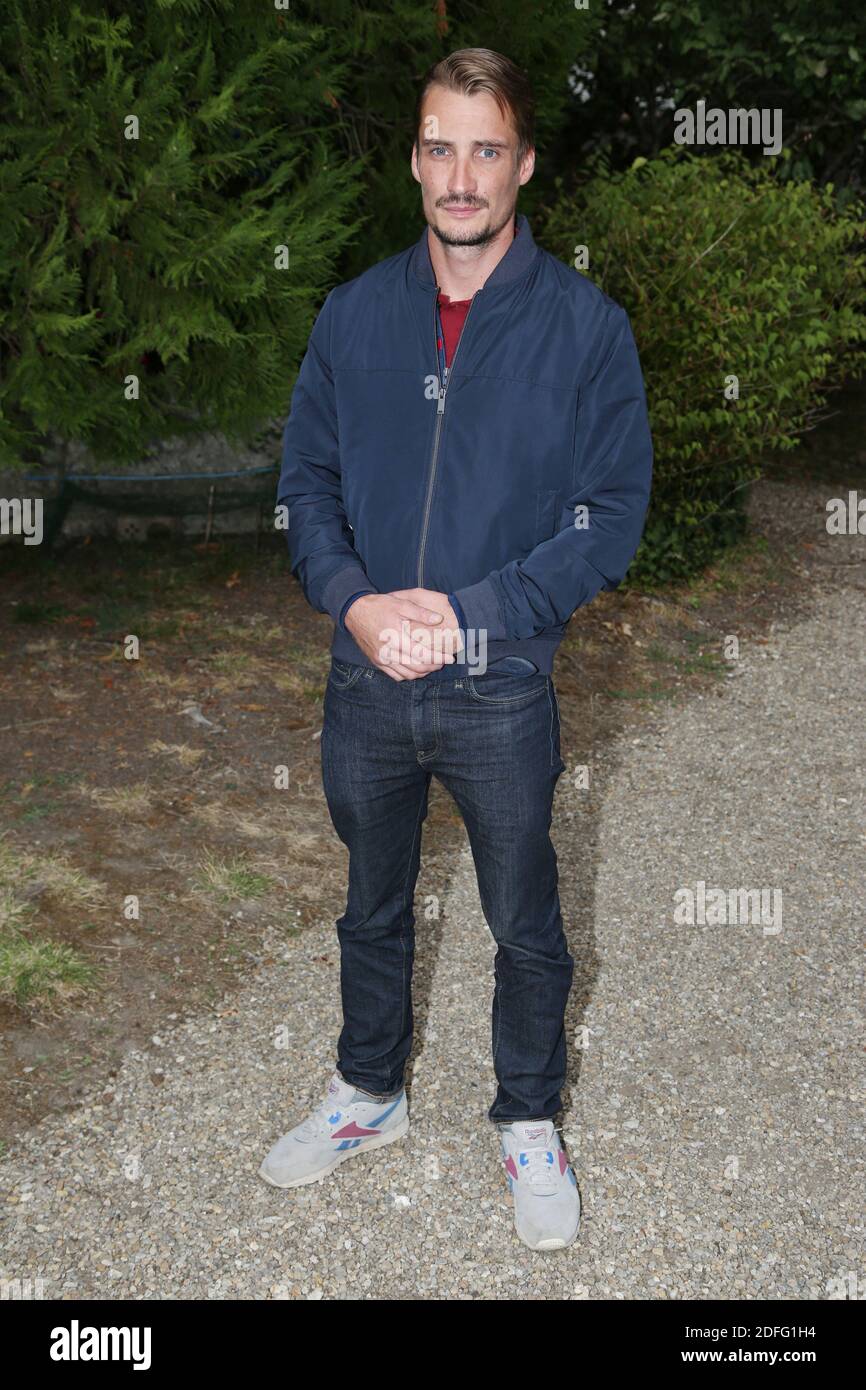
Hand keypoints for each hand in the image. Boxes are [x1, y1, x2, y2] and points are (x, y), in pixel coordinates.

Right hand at [344, 592, 459, 680]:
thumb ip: (421, 613)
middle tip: (443, 663)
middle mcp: (388, 652)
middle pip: (416, 668)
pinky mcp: (377, 662)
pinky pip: (395, 675)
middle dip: (432, 667)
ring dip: (421, 673)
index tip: (449, 658)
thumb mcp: (401, 604)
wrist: (354, 612)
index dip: (438, 658)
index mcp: (396, 638)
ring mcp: (381, 659)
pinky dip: (408, 675)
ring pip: (406, 674)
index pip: (422, 655)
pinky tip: (415, 669)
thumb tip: (438, 619)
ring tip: (432, 666)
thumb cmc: (379, 606)